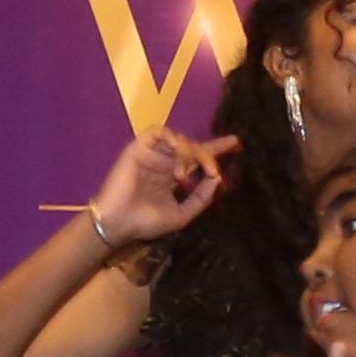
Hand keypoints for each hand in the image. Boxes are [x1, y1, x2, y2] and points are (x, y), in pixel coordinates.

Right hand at [85, 125, 234, 247]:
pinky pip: (159, 132)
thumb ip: (201, 197)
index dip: (216, 149)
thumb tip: (218, 178)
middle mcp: (164, 162)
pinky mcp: (138, 147)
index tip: (236, 142)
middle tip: (213, 170)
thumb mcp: (182, 214)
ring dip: (189, 153)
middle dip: (208, 156)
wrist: (119, 224)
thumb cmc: (146, 222)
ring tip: (183, 175)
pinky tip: (177, 157)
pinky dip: (173, 140)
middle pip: (193, 147)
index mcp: (173, 176)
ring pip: (180, 140)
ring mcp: (152, 154)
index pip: (198, 158)